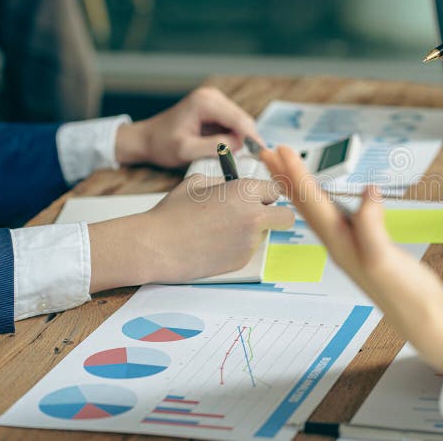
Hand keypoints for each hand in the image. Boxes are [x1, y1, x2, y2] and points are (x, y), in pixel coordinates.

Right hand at [87, 177, 293, 289]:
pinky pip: (249, 250)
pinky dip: (238, 247)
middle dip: (276, 215)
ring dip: (253, 231)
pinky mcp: (241, 260)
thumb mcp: (198, 183)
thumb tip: (233, 184)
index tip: (261, 197)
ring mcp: (249, 241)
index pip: (276, 190)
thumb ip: (223, 183)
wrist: (156, 245)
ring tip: (221, 230)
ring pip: (265, 234)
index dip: (267, 194)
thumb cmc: (172, 213)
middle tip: (258, 215)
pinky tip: (214, 244)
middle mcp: (254, 215)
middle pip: (286, 217)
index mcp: (245, 191)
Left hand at [115, 86, 261, 167]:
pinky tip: (229, 149)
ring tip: (238, 157)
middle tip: (254, 161)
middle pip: (242, 119)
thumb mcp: (186, 150)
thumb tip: (238, 145)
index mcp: (205, 102)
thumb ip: (213, 147)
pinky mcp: (215, 108)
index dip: (253, 138)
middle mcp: (211, 96)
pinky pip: (233, 123)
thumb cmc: (161, 144)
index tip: (263, 155)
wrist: (147, 139)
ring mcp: (214, 100)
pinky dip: (234, 137)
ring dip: (241, 139)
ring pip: (240, 122)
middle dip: (248, 140)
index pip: (238, 119)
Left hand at [261, 146, 442, 371]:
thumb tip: (368, 192)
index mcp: (340, 243)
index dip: (295, 175)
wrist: (424, 321)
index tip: (281, 151)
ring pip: (316, 211)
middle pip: (305, 205)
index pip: (311, 203)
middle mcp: (340, 244)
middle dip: (285, 178)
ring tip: (285, 169)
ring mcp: (351, 246)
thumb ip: (372, 227)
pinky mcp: (365, 247)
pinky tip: (326, 196)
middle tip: (268, 153)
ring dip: (299, 187)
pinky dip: (324, 200)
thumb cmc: (406, 295)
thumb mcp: (385, 259)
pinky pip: (335, 217)